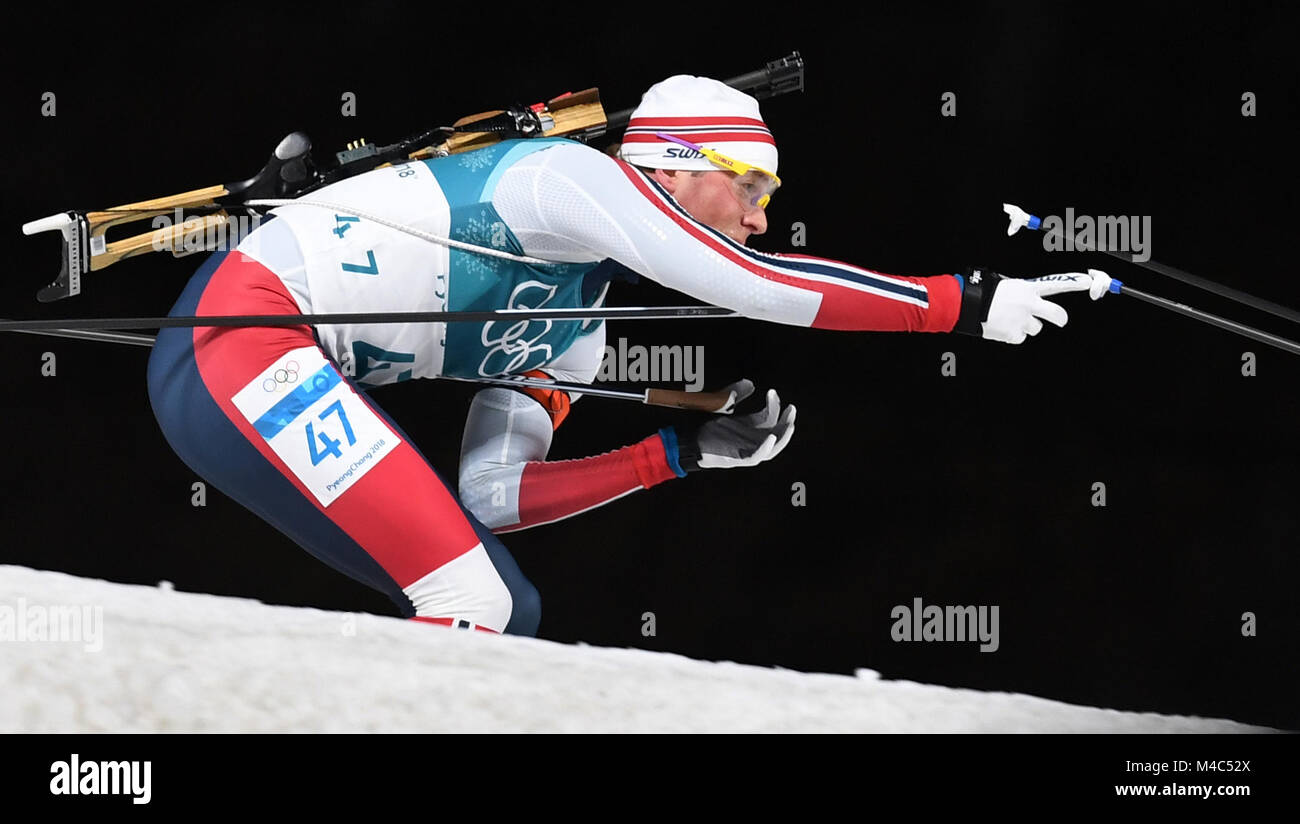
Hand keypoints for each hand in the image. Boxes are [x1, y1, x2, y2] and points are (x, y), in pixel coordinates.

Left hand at [672, 381, 795, 470]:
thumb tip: (750, 383)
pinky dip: (765, 448)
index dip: (775, 405)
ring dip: (784, 435)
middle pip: (778, 433)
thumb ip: (735, 394)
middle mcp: (751, 440)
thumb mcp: (721, 405)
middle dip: (787, 421)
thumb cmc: (703, 426)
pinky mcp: (738, 458)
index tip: (771, 391)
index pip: (770, 417)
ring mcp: (746, 450)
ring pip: (773, 447)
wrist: (687, 441)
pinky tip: (771, 437)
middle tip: (792, 408)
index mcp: (749, 428)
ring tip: (790, 423)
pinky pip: (757, 456)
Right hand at [954, 267, 1091, 343]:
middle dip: (1060, 318)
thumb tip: (1030, 303)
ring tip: (1008, 319)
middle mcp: (1029, 304)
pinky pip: (1019, 337)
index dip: (1075, 283)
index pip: (1056, 284)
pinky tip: (1000, 326)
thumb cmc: (983, 292)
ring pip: (1034, 328)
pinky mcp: (1014, 334)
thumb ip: (1022, 293)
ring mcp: (1023, 321)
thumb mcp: (1006, 284)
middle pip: (1057, 314)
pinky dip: (1011, 334)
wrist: (967, 305)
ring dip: (1025, 326)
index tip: (1090, 281)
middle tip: (1060, 320)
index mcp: (1027, 288)